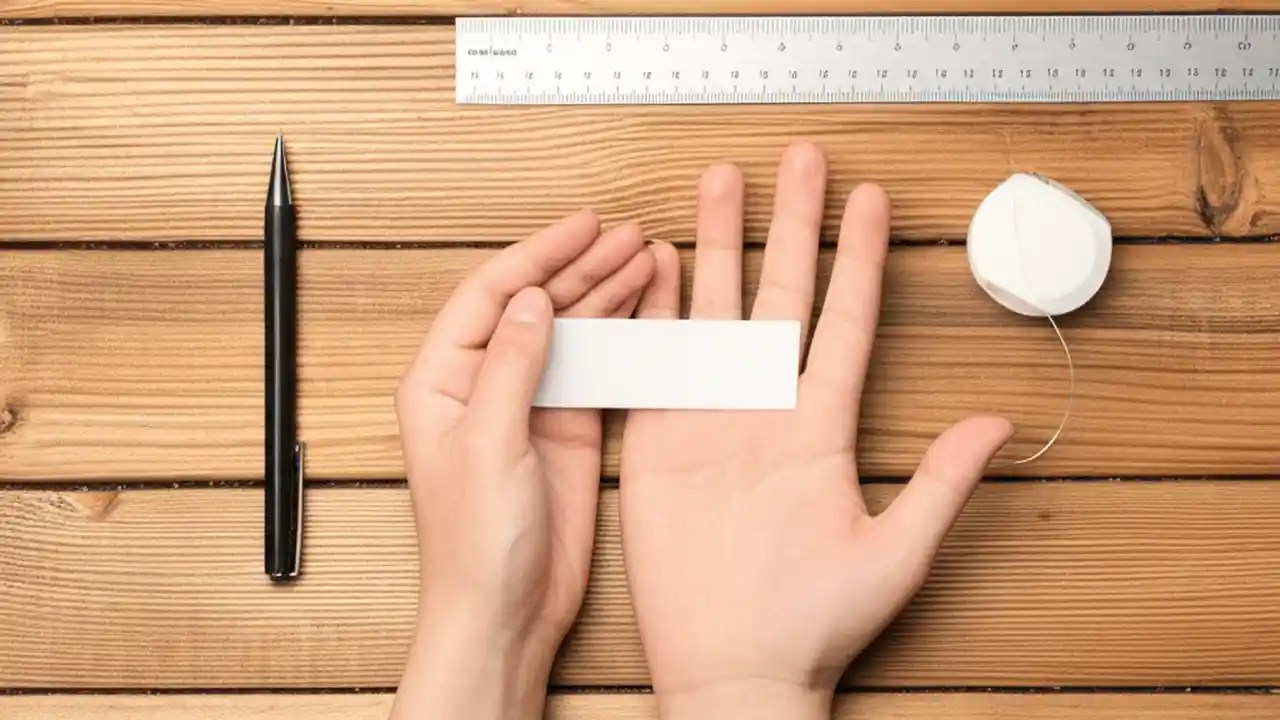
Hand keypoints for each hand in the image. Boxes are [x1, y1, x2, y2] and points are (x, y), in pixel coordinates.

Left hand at [391, 212, 654, 719]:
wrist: (505, 610)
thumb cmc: (474, 544)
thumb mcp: (488, 446)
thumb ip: (512, 368)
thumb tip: (531, 300)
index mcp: (443, 380)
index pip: (490, 294)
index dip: (536, 254)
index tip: (581, 226)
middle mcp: (485, 383)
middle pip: (534, 303)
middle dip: (580, 265)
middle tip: (628, 234)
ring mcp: (529, 404)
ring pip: (570, 330)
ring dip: (605, 293)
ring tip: (646, 256)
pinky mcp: (567, 428)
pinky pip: (596, 368)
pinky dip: (622, 337)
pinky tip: (646, 309)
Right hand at [621, 143, 1013, 718]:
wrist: (732, 667)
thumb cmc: (815, 624)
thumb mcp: (895, 555)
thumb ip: (940, 484)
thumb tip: (1001, 424)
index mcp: (824, 426)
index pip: (846, 320)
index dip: (860, 258)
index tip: (872, 200)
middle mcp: (768, 407)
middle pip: (782, 293)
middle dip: (790, 223)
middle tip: (799, 160)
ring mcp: (710, 416)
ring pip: (716, 309)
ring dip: (717, 245)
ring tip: (719, 182)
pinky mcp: (657, 438)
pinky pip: (655, 358)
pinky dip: (654, 307)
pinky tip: (655, 260)